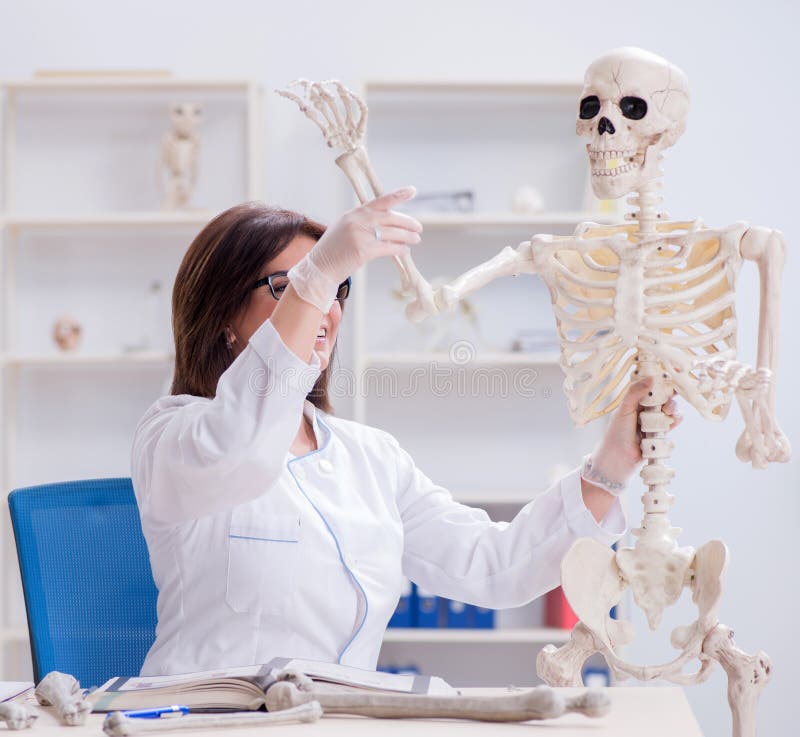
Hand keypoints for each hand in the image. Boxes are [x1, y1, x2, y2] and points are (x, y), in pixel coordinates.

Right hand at [288, 187, 422, 311]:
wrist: (320, 268)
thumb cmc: (334, 251)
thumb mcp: (345, 229)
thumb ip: (363, 223)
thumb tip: (386, 225)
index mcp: (354, 213)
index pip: (380, 200)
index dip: (398, 195)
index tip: (412, 191)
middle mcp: (357, 221)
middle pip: (390, 218)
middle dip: (407, 222)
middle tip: (418, 228)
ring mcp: (360, 235)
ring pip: (392, 233)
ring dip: (407, 237)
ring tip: (415, 240)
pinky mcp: (363, 250)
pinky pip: (388, 248)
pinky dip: (399, 249)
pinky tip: (404, 251)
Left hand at [591, 377, 682, 486]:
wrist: (617, 459)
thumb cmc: (616, 433)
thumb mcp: (624, 409)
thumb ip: (635, 393)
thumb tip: (651, 377)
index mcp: (636, 402)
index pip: (653, 389)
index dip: (663, 384)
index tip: (673, 380)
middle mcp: (646, 411)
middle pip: (666, 400)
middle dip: (670, 400)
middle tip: (667, 405)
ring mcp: (654, 423)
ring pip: (671, 413)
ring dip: (673, 412)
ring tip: (667, 415)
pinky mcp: (660, 435)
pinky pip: (672, 426)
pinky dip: (673, 424)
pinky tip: (668, 426)